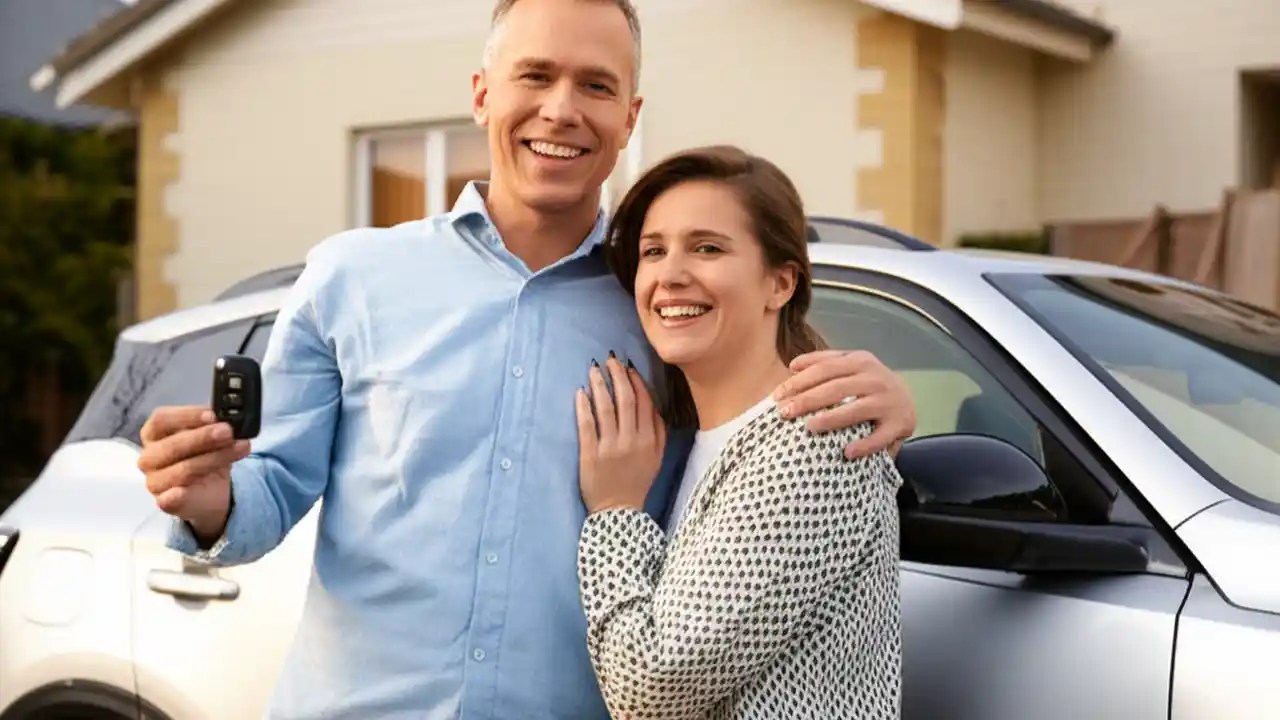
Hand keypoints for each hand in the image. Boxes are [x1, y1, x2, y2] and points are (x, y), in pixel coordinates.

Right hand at [137, 405, 251, 542]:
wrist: (210, 490)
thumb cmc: (204, 456)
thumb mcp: (209, 436)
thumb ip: (213, 426)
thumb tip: (228, 420)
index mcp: (153, 434)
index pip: (161, 419)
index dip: (187, 416)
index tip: (213, 415)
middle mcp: (149, 457)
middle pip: (173, 444)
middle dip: (204, 437)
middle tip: (228, 432)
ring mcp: (155, 481)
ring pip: (183, 469)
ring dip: (215, 458)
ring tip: (239, 449)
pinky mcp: (165, 502)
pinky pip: (167, 499)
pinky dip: (175, 495)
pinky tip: (181, 491)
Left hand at [577, 356, 666, 513]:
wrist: (619, 510)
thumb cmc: (637, 481)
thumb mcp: (657, 457)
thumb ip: (658, 430)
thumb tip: (650, 403)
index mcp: (650, 440)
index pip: (645, 403)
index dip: (636, 382)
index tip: (628, 368)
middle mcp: (632, 441)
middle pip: (625, 400)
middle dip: (618, 376)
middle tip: (610, 360)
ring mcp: (610, 448)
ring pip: (605, 409)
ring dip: (600, 386)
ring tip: (594, 371)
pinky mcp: (590, 455)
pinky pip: (587, 425)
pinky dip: (583, 407)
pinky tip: (580, 393)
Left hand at [772, 349, 915, 458]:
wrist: (907, 399)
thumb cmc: (868, 384)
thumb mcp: (851, 365)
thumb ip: (824, 362)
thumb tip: (793, 366)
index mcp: (860, 361)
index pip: (824, 368)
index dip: (799, 381)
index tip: (778, 395)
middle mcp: (875, 378)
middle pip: (835, 388)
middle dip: (806, 401)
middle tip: (784, 413)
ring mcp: (888, 401)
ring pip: (855, 410)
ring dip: (830, 420)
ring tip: (808, 428)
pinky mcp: (899, 424)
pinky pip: (879, 437)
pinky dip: (864, 445)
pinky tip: (847, 452)